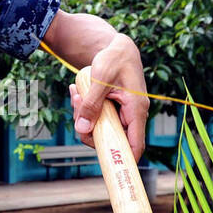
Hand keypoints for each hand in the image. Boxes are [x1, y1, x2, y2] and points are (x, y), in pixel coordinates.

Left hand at [69, 33, 149, 160]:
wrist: (117, 46)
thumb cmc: (113, 59)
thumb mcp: (99, 80)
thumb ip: (92, 105)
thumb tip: (82, 129)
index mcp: (136, 108)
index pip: (135, 144)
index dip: (125, 158)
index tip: (110, 166)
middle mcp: (132, 113)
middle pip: (112, 138)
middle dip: (90, 129)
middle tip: (77, 108)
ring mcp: (123, 112)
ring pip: (102, 128)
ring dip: (84, 116)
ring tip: (75, 94)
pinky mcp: (114, 108)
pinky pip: (99, 117)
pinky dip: (86, 109)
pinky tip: (77, 93)